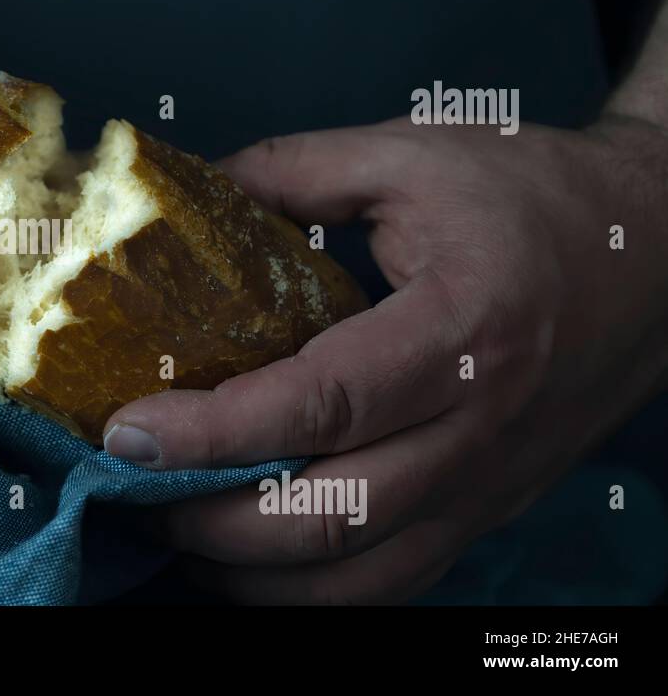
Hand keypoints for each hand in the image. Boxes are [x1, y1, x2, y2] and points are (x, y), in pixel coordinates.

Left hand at [105, 114, 667, 601]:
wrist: (663, 249)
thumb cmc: (534, 194)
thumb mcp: (411, 154)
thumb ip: (289, 169)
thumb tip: (183, 193)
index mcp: (463, 328)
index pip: (320, 405)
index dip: (213, 430)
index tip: (128, 430)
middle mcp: (478, 426)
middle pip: (330, 518)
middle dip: (210, 523)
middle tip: (132, 486)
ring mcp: (487, 482)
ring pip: (358, 577)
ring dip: (250, 573)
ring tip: (173, 530)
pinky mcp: (487, 507)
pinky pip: (392, 579)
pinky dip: (310, 587)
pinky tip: (248, 556)